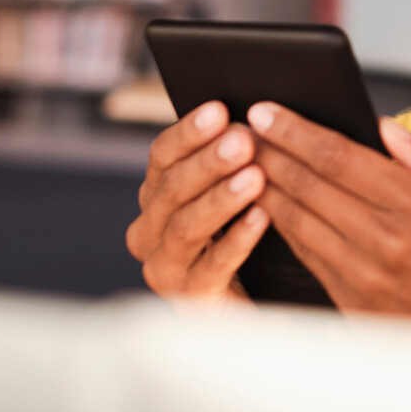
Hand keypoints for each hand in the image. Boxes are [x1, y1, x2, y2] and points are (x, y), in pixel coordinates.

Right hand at [126, 101, 269, 302]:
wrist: (246, 301)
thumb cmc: (239, 235)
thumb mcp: (230, 192)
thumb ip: (232, 158)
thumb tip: (256, 118)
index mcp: (156, 195)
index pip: (162, 156)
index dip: (189, 132)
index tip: (219, 110)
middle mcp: (150, 230)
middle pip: (173, 188)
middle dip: (209, 162)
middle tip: (243, 140)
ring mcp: (165, 267)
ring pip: (186, 226)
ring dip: (221, 198)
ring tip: (255, 176)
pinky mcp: (189, 299)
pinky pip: (211, 267)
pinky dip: (237, 240)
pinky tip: (260, 218)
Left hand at [249, 103, 410, 329]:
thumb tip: (385, 127)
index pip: (341, 157)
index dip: (297, 132)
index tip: (266, 111)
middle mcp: (389, 238)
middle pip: (311, 183)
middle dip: (270, 150)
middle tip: (236, 127)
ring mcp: (365, 273)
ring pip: (299, 218)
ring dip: (264, 185)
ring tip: (238, 159)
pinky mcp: (350, 300)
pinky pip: (305, 253)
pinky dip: (279, 225)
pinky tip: (263, 204)